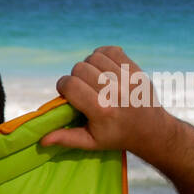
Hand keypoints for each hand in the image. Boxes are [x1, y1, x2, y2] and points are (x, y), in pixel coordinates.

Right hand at [41, 46, 173, 153]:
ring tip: (93, 78)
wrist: (151, 129)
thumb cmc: (116, 136)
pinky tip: (103, 68)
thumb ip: (66, 138)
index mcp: (101, 110)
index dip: (63, 86)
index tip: (67, 94)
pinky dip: (103, 55)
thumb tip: (41, 140)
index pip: (70, 85)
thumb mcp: (91, 142)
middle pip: (80, 68)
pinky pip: (111, 50)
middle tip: (82, 88)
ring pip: (94, 57)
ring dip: (89, 66)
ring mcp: (127, 78)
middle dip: (75, 76)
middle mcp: (115, 92)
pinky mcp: (136, 69)